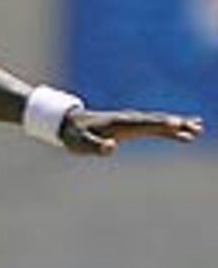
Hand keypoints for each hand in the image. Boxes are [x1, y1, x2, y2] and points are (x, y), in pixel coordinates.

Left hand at [60, 109, 203, 155]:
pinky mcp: (132, 128)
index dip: (160, 124)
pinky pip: (154, 129)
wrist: (70, 124)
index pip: (144, 123)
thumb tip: (112, 147)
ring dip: (178, 126)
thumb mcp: (80, 144)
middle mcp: (129, 120)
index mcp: (119, 123)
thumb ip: (95, 146)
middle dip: (176, 124)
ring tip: (198, 130)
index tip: (177, 125)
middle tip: (196, 127)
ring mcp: (132, 123)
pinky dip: (169, 130)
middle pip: (157, 121)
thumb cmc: (74, 136)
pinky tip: (183, 134)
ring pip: (159, 124)